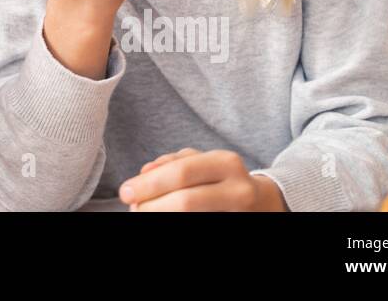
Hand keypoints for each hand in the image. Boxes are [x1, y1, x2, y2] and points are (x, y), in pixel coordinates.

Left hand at [118, 148, 287, 210]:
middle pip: (186, 201)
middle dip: (151, 206)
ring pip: (191, 218)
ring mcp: (240, 214)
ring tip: (144, 213)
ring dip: (160, 216)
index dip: (148, 184)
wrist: (262, 202)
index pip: (181, 173)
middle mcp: (238, 189)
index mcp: (225, 163)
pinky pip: (200, 224)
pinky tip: (163, 218)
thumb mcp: (200, 161)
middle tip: (132, 208)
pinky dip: (174, 222)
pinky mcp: (236, 226)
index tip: (125, 192)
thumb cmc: (220, 178)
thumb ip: (171, 163)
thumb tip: (143, 174)